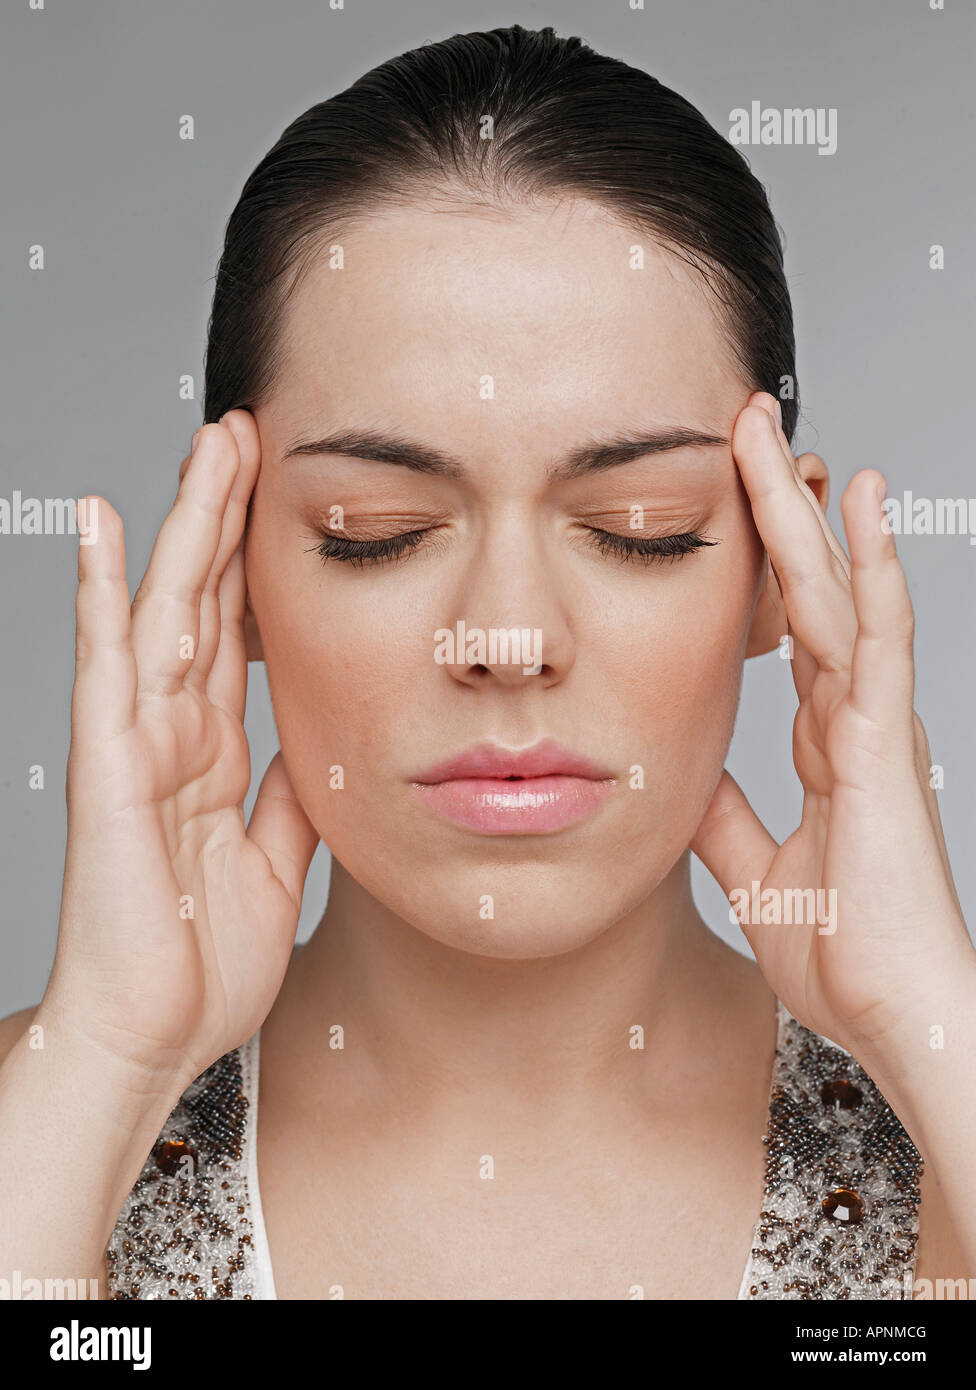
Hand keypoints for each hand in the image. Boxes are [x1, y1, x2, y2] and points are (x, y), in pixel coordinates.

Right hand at [45, 413, 318, 1086]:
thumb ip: (286, 796)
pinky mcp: (110, 765)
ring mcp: (137, 743)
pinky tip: (106, 524)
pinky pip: (107, 664)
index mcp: (213, 755)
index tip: (285, 497)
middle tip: (250, 434)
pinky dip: (105, 592)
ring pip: (164, 610)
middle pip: (204, 601)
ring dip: (187, 526)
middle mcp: (173, 733)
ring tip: (208, 446)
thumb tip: (314, 746)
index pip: (237, 635)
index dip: (258, 564)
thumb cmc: (199, 963)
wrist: (152, 1037)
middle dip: (227, 517)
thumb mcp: (272, 860)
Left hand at [691, 391, 974, 1062]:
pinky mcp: (889, 739)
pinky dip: (869, 567)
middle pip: (809, 592)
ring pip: (839, 593)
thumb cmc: (844, 951)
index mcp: (825, 742)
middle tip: (745, 433)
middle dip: (775, 512)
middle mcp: (853, 716)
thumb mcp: (753, 868)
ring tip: (784, 437)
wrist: (895, 1013)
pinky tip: (858, 507)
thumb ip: (723, 812)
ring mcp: (876, 722)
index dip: (759, 567)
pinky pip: (878, 636)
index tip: (726, 505)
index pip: (788, 631)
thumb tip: (684, 770)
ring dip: (807, 516)